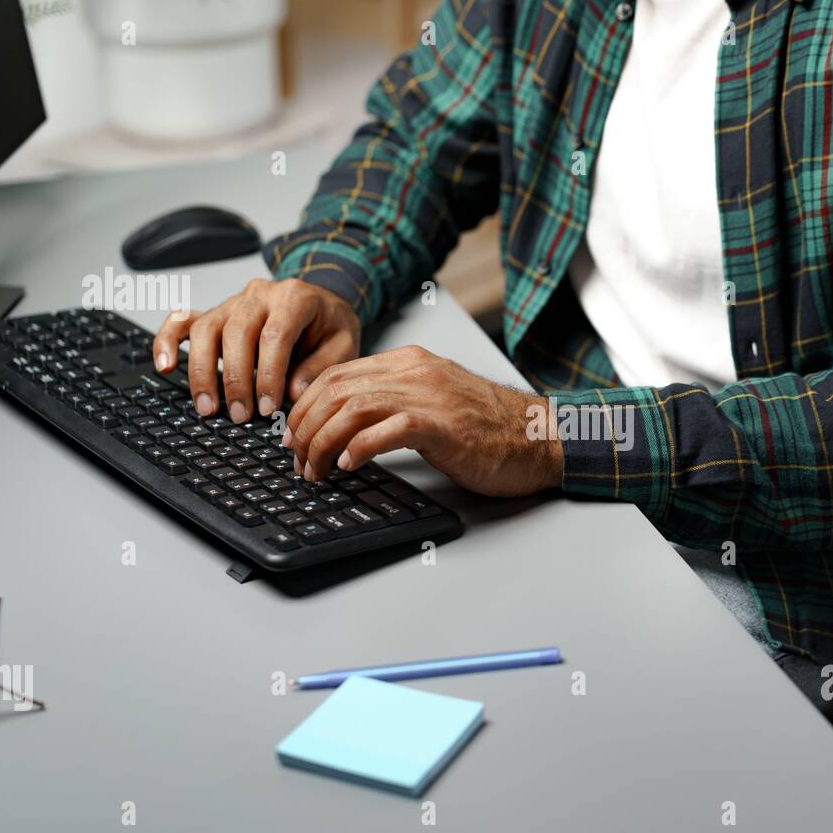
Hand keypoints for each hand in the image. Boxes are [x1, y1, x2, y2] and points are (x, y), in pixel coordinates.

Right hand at [152, 278, 360, 421]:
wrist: (322, 303)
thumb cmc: (330, 325)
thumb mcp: (344, 344)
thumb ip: (322, 367)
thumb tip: (292, 394)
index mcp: (294, 298)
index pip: (274, 335)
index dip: (268, 373)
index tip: (267, 406)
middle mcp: (258, 295)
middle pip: (235, 332)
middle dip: (234, 378)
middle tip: (240, 415)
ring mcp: (232, 302)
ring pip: (206, 330)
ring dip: (202, 371)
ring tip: (208, 408)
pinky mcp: (215, 313)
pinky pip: (182, 321)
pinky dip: (167, 341)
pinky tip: (165, 367)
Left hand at [284, 346, 562, 497]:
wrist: (539, 437)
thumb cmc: (492, 429)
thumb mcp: (435, 402)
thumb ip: (395, 403)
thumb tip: (347, 425)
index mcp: (410, 362)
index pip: (337, 374)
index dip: (305, 406)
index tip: (294, 435)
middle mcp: (415, 372)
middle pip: (336, 390)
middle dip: (305, 428)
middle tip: (297, 460)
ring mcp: (429, 396)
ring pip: (351, 409)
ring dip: (322, 443)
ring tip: (315, 470)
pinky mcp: (443, 425)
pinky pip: (385, 430)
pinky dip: (357, 448)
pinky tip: (347, 465)